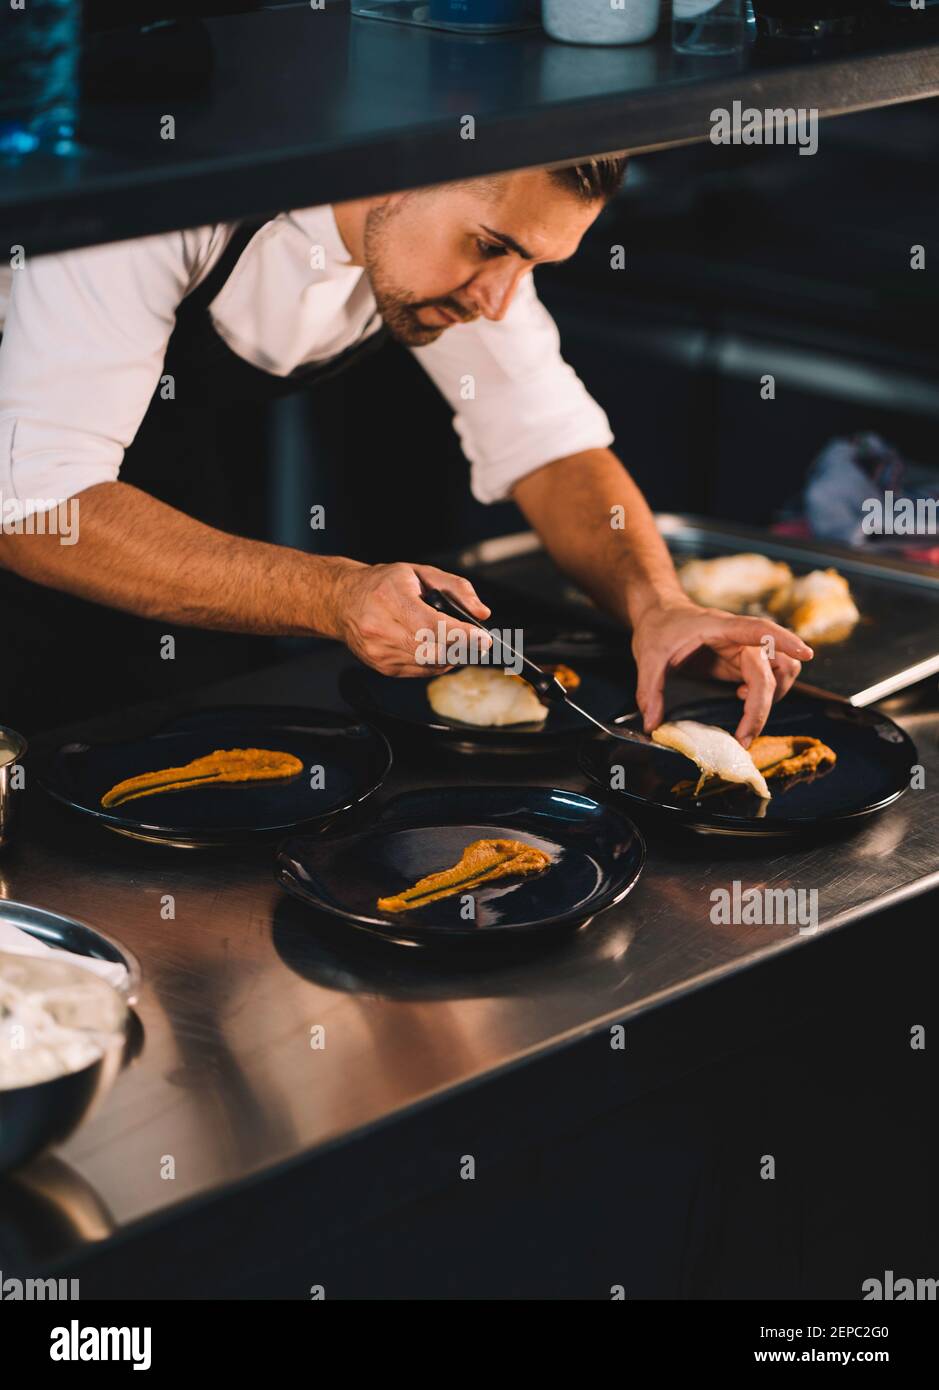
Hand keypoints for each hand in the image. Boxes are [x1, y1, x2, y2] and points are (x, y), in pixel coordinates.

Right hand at [329, 561, 490, 676]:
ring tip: (458, 642)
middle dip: (462, 649)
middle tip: (479, 643)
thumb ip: (455, 588)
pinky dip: (436, 662)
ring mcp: (379, 651)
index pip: (431, 625)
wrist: (343, 601)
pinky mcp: (382, 666)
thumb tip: (480, 612)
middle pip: (432, 650)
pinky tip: (436, 648)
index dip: (461, 635)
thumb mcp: (420, 573)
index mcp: (389, 597)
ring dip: (451, 656)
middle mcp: (380, 627)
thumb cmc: (383, 584)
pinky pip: (420, 671)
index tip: (483, 639)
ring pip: (429, 664)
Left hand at [631, 598, 812, 745]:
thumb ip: (650, 690)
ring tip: (746, 711)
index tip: (806, 653)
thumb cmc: (659, 627)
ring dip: (773, 696)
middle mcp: (741, 638)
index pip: (760, 629)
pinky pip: (769, 679)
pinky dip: (764, 695)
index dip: (785, 639)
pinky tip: (741, 698)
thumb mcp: (647, 657)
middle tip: (744, 737)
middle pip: (774, 667)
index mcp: (722, 627)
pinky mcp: (743, 663)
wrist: (660, 614)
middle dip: (764, 704)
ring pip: (783, 670)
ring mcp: (745, 651)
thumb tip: (652, 725)